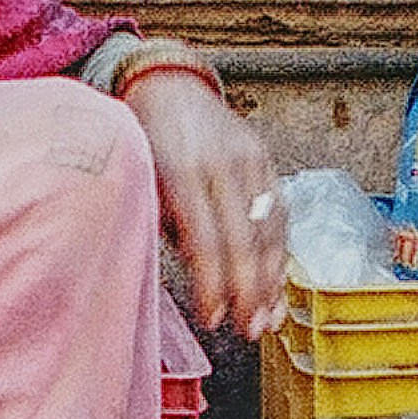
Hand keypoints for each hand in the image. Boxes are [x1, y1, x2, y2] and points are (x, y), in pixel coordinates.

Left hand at [126, 68, 286, 337]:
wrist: (167, 87)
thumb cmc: (141, 143)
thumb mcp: (137, 181)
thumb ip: (160, 224)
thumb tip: (191, 276)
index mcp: (182, 168)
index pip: (206, 239)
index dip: (212, 284)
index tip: (213, 319)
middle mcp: (222, 163)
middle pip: (245, 239)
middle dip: (249, 292)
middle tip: (247, 331)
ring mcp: (250, 160)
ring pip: (270, 230)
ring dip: (272, 281)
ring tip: (267, 321)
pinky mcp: (266, 161)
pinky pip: (280, 215)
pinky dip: (281, 255)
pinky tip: (276, 286)